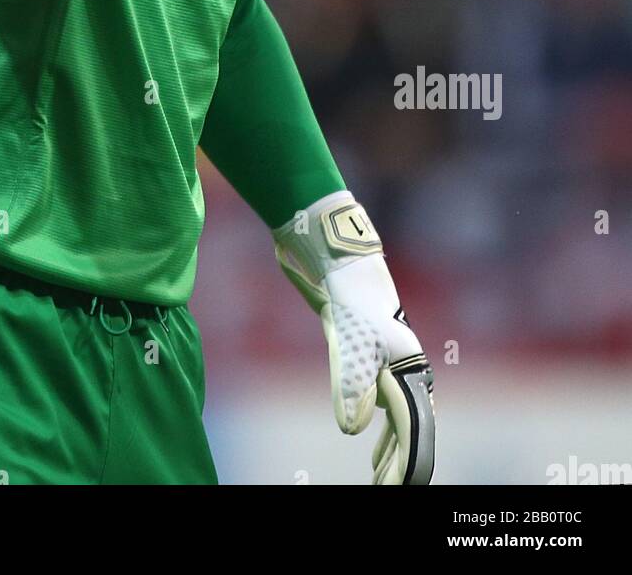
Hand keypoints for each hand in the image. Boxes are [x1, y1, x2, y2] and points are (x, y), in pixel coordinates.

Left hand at [273, 193, 434, 483]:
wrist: (345, 265)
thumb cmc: (350, 303)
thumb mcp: (348, 345)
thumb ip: (352, 387)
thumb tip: (352, 431)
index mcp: (409, 374)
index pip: (415, 435)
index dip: (407, 468)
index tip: (395, 492)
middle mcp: (409, 376)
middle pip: (414, 434)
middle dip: (404, 468)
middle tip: (387, 494)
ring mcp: (396, 370)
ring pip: (403, 423)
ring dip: (394, 455)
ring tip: (382, 481)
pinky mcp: (377, 363)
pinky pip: (390, 408)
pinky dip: (384, 434)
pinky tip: (370, 444)